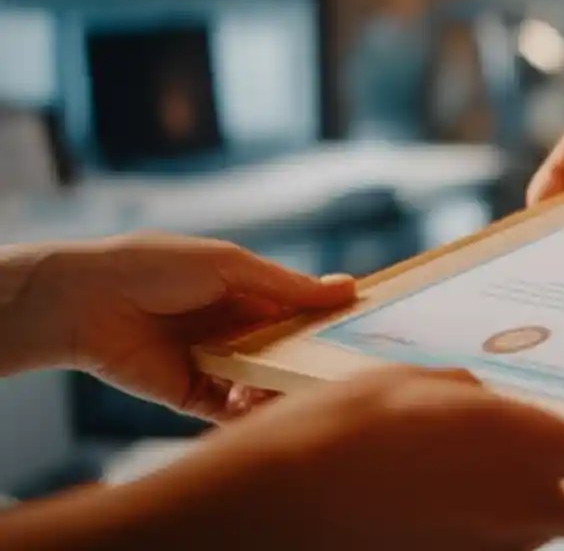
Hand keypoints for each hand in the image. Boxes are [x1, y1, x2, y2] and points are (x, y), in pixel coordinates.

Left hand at [9, 233, 355, 420]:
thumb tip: (347, 289)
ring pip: (263, 385)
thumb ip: (287, 285)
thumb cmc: (158, 267)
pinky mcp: (191, 394)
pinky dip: (246, 413)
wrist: (87, 301)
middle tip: (333, 370)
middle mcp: (235, 330)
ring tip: (282, 387)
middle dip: (307, 361)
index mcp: (246, 293)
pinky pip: (228, 411)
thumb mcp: (232, 266)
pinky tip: (255, 405)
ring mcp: (215, 363)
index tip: (358, 332)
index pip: (298, 312)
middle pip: (285, 352)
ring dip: (277, 388)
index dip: (326, 322)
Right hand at [108, 367, 563, 549]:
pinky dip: (503, 519)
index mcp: (527, 448)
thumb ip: (473, 397)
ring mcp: (494, 550)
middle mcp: (525, 510)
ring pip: (561, 530)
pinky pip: (506, 543)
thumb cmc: (335, 429)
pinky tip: (454, 488)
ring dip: (558, 503)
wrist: (263, 513)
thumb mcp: (415, 384)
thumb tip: (488, 404)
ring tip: (505, 459)